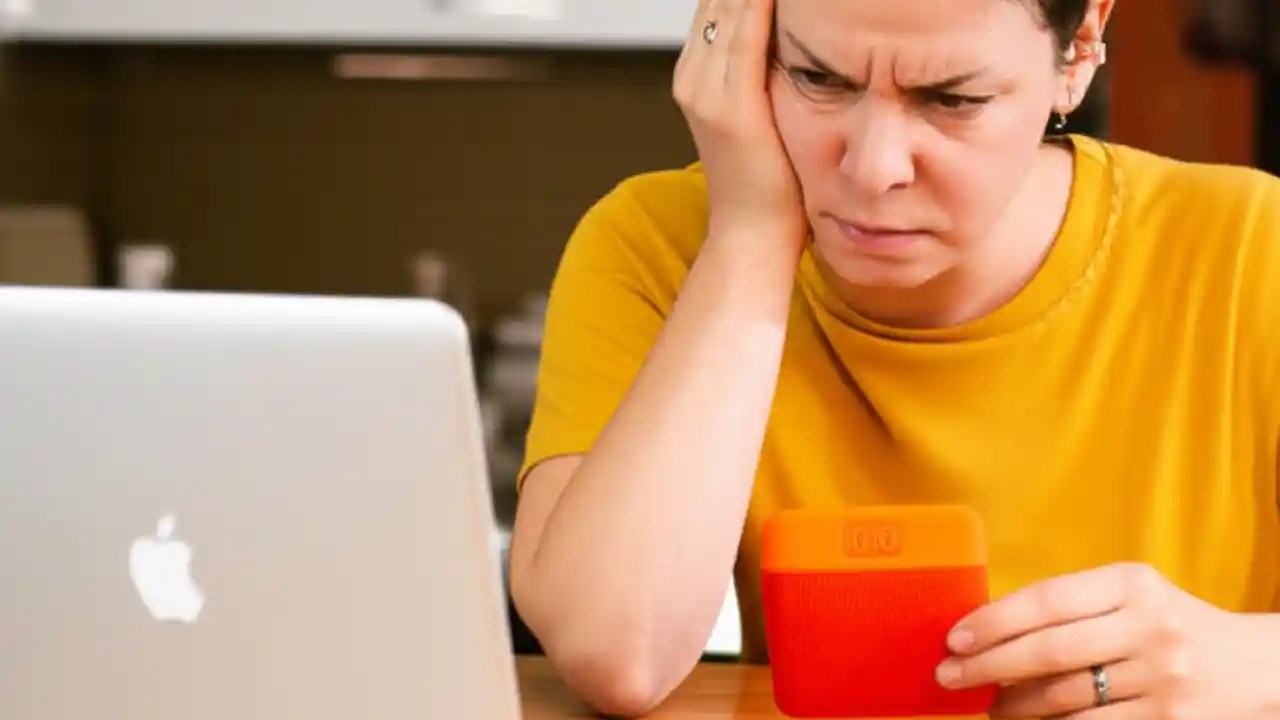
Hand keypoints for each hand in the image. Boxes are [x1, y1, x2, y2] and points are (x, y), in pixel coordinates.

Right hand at [673, 0, 807, 251]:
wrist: (754, 237)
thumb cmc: (772, 184)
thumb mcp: (765, 115)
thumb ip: (767, 73)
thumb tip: (796, 39)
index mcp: (699, 75)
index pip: (721, 0)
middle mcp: (694, 75)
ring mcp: (706, 89)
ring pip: (731, 2)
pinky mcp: (728, 105)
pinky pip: (747, 28)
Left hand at [935, 563, 1279, 717]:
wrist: (1260, 669)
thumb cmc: (1173, 627)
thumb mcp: (1134, 599)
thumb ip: (1075, 606)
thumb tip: (990, 627)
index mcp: (1134, 584)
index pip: (1048, 599)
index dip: (995, 619)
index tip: (956, 636)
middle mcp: (1150, 627)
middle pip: (1050, 650)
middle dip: (989, 666)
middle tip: (950, 676)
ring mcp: (1162, 679)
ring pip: (1065, 698)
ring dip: (1014, 705)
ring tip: (988, 705)